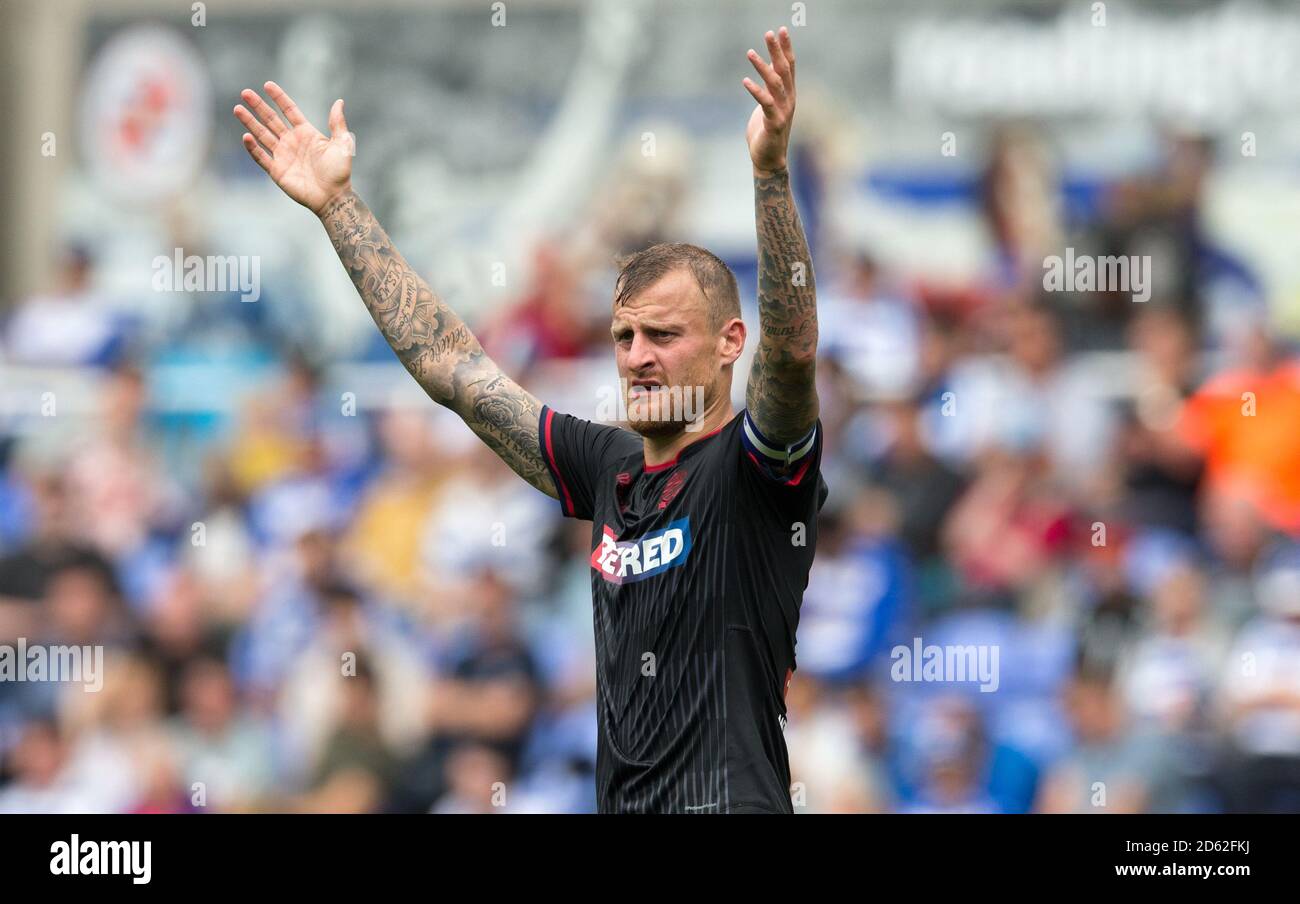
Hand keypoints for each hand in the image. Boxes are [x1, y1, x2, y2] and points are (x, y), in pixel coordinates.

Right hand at [233, 82, 352, 215]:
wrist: (333, 196)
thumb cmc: (339, 171)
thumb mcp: (342, 144)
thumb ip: (337, 123)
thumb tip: (339, 101)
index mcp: (306, 133)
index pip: (289, 110)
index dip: (279, 98)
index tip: (267, 85)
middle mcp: (292, 142)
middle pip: (271, 120)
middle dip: (258, 106)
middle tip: (245, 93)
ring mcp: (283, 155)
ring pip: (262, 135)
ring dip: (250, 122)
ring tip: (238, 109)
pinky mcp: (277, 171)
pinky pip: (261, 157)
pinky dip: (253, 147)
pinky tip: (246, 136)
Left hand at [743, 27, 796, 176]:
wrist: (768, 160)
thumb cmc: (765, 132)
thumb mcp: (768, 104)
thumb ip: (770, 88)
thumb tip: (769, 68)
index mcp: (788, 94)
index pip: (789, 66)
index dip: (786, 48)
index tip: (782, 31)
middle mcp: (789, 100)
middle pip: (784, 70)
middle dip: (777, 51)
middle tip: (769, 33)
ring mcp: (783, 111)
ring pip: (775, 84)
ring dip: (763, 67)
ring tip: (750, 53)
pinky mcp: (774, 123)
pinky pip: (766, 104)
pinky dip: (756, 91)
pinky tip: (745, 81)